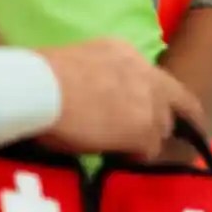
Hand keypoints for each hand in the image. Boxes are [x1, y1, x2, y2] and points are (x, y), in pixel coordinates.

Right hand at [36, 39, 205, 159]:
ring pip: (164, 124)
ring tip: (132, 152)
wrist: (38, 88)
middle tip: (161, 133)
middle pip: (173, 97)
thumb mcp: (75, 63)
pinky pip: (151, 149)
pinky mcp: (144, 129)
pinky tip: (122, 161)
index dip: (150, 92)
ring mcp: (148, 100)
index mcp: (122, 50)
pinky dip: (138, 157)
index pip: (149, 73)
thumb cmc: (39, 76)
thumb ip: (93, 74)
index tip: (147, 104)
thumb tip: (85, 93)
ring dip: (150, 138)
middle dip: (167, 115)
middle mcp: (143, 71)